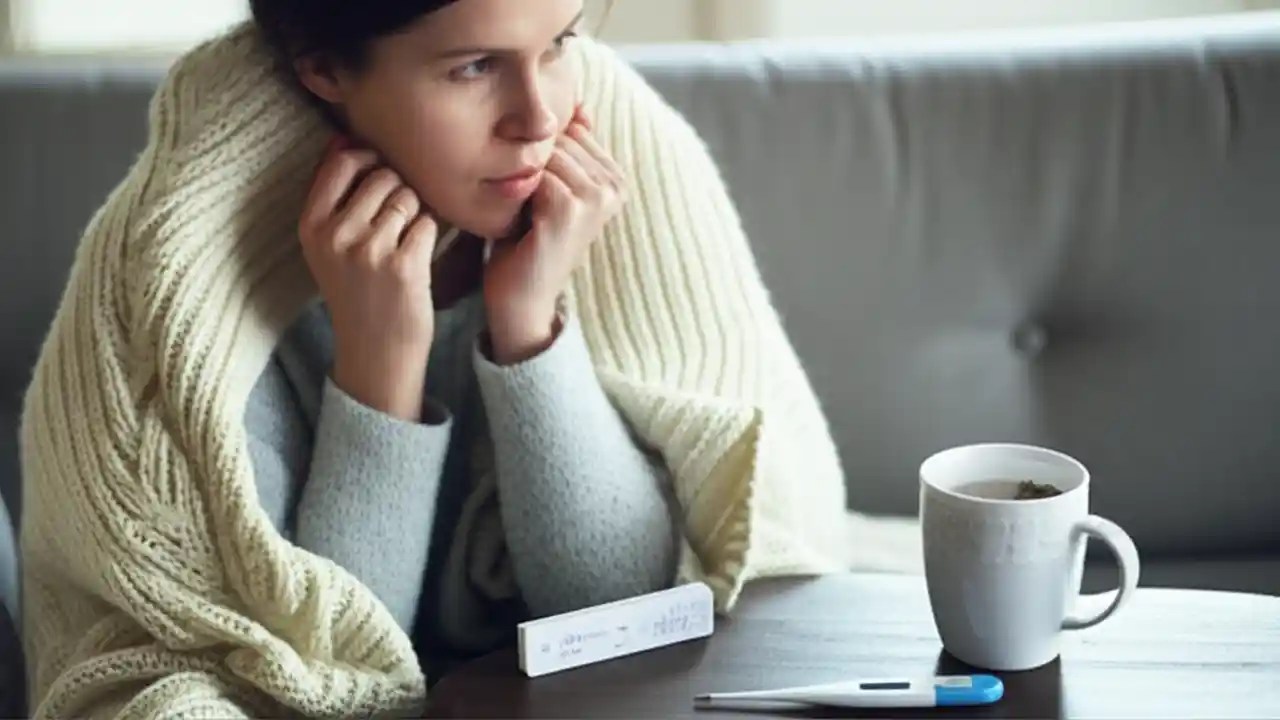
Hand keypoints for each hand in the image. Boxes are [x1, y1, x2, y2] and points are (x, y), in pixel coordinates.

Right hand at [299, 135, 439, 420]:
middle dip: (399, 192)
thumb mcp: (330, 247)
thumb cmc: (360, 291)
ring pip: (408, 197)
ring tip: (405, 244)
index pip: (341, 161)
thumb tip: (347, 139)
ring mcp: (368, 250)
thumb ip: (336, 198)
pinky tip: (418, 260)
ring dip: (416, 214)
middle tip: (397, 226)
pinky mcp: (402, 265)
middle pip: (383, 176)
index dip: (368, 158)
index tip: (379, 174)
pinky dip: (430, 236)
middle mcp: (334, 235)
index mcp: (311, 226)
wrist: (376, 352)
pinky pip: (428, 222)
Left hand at [483, 107, 626, 363]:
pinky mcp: (572, 210)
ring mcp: (596, 199)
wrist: (522, 296)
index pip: (572, 128)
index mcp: (615, 179)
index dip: (542, 152)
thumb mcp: (550, 187)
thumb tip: (580, 103)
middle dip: (530, 162)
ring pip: (546, 153)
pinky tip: (519, 219)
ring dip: (522, 178)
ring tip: (520, 209)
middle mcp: (614, 187)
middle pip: (558, 137)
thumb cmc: (529, 240)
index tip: (533, 187)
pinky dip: (517, 192)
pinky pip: (535, 173)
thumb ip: (568, 149)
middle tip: (522, 200)